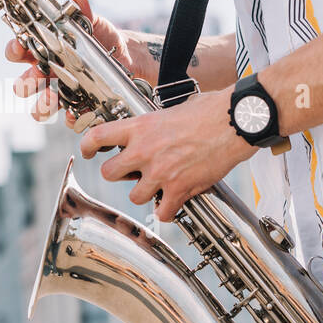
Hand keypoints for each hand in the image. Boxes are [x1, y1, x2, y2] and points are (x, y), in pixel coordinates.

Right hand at [5, 0, 155, 124]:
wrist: (128, 55)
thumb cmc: (102, 37)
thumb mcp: (93, 22)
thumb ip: (83, 13)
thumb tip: (77, 0)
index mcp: (44, 51)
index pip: (19, 51)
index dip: (14, 50)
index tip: (19, 47)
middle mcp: (48, 74)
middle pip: (23, 84)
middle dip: (25, 84)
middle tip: (36, 79)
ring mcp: (61, 93)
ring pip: (40, 107)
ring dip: (42, 106)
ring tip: (53, 99)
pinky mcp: (79, 107)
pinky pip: (69, 118)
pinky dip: (71, 118)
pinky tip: (77, 112)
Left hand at [78, 89, 258, 220]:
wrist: (235, 121)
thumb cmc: (210, 110)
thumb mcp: (172, 110)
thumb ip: (154, 126)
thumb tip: (152, 132)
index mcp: (141, 127)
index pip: (99, 136)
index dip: (87, 146)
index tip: (87, 151)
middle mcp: (145, 150)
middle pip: (109, 173)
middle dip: (118, 175)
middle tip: (129, 173)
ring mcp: (160, 172)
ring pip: (134, 196)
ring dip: (145, 193)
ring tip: (157, 186)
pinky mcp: (179, 188)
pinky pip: (163, 212)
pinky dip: (167, 210)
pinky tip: (172, 203)